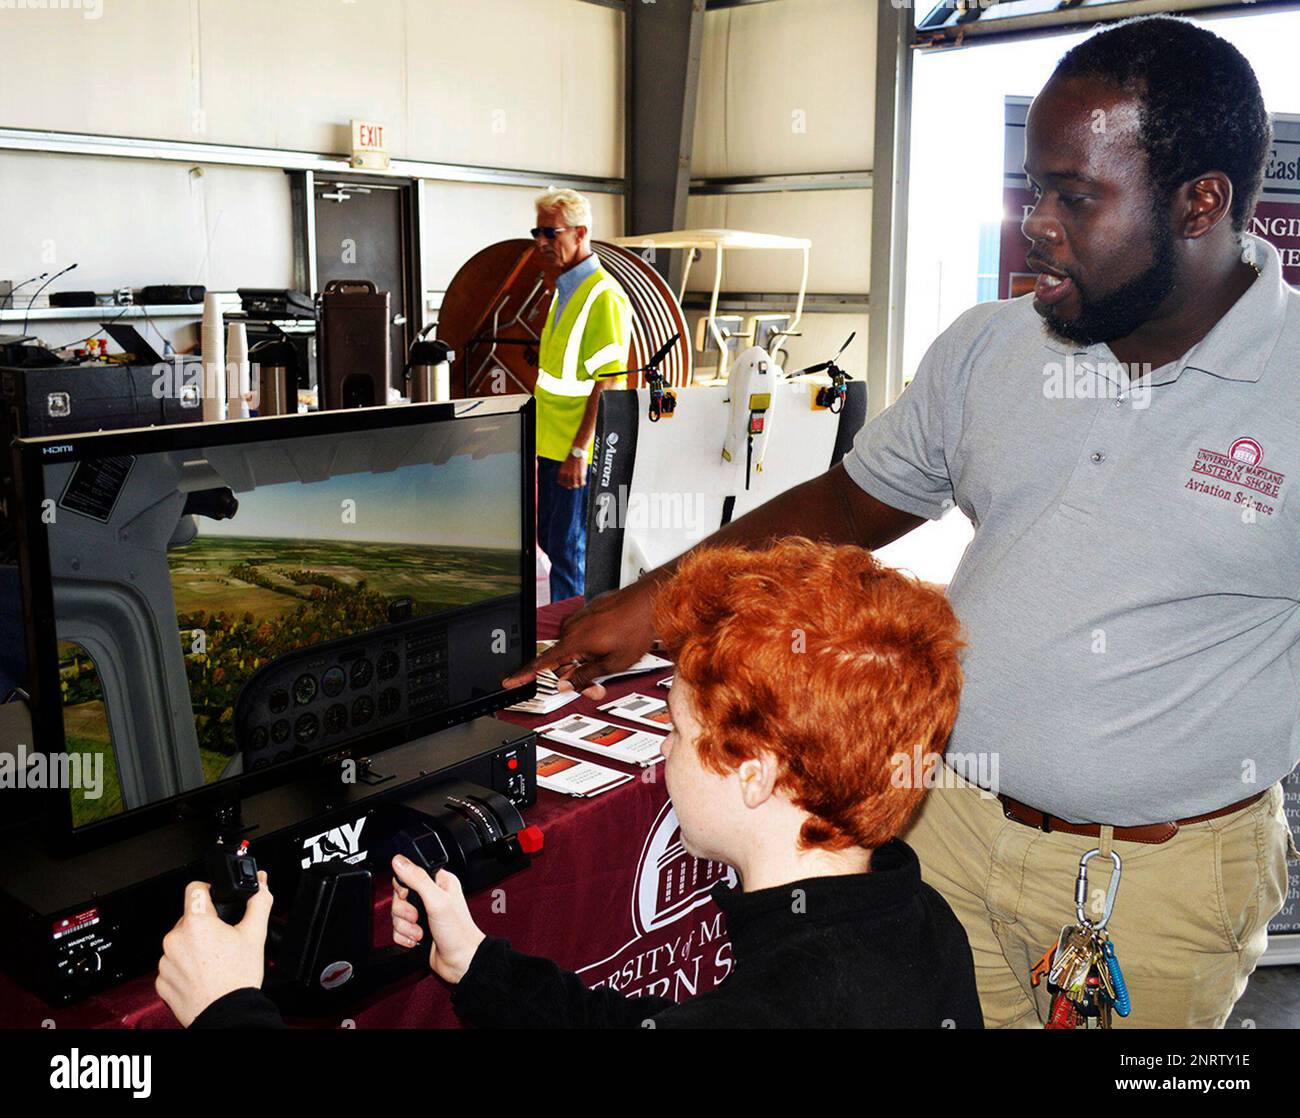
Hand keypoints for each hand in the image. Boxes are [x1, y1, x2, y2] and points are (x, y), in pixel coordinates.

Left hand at [156, 871, 272, 1027]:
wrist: (227, 1014)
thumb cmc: (238, 978)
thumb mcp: (255, 934)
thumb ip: (259, 902)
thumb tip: (262, 883)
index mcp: (196, 922)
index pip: (194, 889)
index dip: (208, 891)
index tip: (215, 901)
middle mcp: (174, 939)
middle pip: (188, 919)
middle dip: (204, 926)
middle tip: (222, 941)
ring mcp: (165, 962)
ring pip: (179, 943)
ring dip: (193, 947)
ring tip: (213, 961)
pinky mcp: (161, 981)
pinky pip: (172, 966)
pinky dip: (184, 968)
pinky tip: (202, 975)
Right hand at [391, 857, 485, 984]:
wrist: (460, 962)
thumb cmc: (458, 932)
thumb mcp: (437, 900)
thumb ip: (417, 879)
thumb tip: (399, 861)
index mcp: (439, 882)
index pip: (409, 873)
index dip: (404, 887)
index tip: (409, 897)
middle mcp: (431, 896)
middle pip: (399, 896)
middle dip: (404, 911)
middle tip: (417, 917)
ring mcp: (423, 914)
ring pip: (397, 914)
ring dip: (405, 927)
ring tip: (420, 932)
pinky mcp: (417, 929)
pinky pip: (397, 930)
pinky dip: (404, 937)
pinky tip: (416, 940)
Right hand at [501, 579, 658, 697]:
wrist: (648, 602)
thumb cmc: (635, 629)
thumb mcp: (613, 664)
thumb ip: (585, 676)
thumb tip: (566, 684)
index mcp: (573, 642)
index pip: (541, 663)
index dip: (524, 675)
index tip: (509, 680)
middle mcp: (572, 627)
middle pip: (561, 660)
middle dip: (575, 675)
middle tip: (596, 687)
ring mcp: (580, 617)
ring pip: (573, 647)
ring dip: (585, 660)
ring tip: (609, 664)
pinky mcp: (588, 612)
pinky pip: (582, 633)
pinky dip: (591, 645)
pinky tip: (610, 645)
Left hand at [558, 453, 586, 488]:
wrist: (577, 452)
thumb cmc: (572, 457)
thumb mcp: (565, 465)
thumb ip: (565, 471)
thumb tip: (566, 477)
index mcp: (562, 472)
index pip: (561, 481)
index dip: (563, 484)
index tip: (565, 484)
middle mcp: (567, 474)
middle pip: (568, 485)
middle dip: (570, 486)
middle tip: (572, 485)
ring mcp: (574, 475)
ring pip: (574, 485)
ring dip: (576, 485)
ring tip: (578, 484)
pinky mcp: (580, 475)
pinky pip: (581, 483)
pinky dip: (582, 483)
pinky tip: (583, 482)